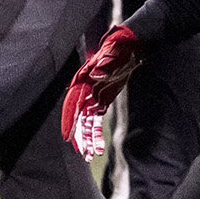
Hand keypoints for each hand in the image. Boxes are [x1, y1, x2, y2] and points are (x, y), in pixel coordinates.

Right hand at [61, 25, 143, 158]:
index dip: (70, 120)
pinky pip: (95, 120)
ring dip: (87, 138)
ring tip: (90, 156)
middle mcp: (84, 90)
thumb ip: (105, 62)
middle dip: (79, 135)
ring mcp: (92, 95)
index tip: (69, 136)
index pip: (73, 104)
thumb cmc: (121, 45)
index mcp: (83, 80)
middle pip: (78, 117)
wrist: (131, 42)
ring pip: (86, 122)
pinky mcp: (101, 99)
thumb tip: (96, 74)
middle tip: (83, 153)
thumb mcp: (114, 51)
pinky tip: (98, 148)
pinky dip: (95, 134)